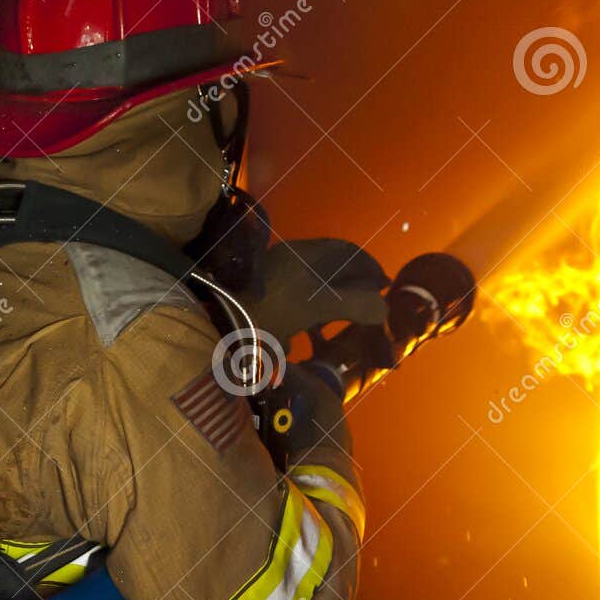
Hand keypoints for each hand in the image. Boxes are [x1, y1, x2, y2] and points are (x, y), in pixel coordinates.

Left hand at [251, 239, 390, 344]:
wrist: (215, 326)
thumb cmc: (271, 310)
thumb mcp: (319, 305)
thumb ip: (355, 303)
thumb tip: (383, 306)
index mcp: (302, 254)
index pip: (346, 251)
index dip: (369, 268)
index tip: (384, 288)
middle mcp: (285, 262)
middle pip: (327, 273)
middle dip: (349, 293)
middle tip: (365, 313)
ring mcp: (268, 284)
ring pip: (306, 293)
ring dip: (323, 311)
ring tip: (333, 332)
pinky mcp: (254, 305)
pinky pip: (282, 313)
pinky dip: (294, 328)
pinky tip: (292, 348)